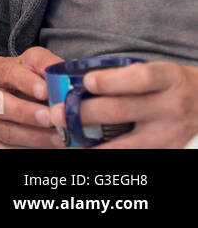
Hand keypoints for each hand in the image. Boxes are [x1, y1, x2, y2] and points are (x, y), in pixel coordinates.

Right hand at [0, 47, 62, 147]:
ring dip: (34, 136)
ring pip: (5, 130)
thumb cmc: (20, 77)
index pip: (7, 72)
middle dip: (27, 113)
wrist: (1, 91)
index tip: (45, 91)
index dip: (26, 82)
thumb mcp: (31, 64)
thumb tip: (71, 76)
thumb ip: (47, 67)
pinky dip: (25, 148)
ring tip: (59, 138)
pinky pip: (4, 147)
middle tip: (51, 118)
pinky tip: (45, 148)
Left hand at [49, 61, 197, 147]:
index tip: (85, 82)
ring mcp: (169, 133)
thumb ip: (125, 76)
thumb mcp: (157, 71)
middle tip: (55, 113)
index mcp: (167, 79)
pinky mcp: (167, 151)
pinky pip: (131, 155)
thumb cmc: (171, 84)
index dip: (110, 81)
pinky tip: (86, 150)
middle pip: (121, 110)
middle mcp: (170, 106)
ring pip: (124, 142)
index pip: (139, 79)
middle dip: (83, 113)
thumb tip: (78, 80)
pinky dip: (106, 153)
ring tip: (64, 138)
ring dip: (90, 142)